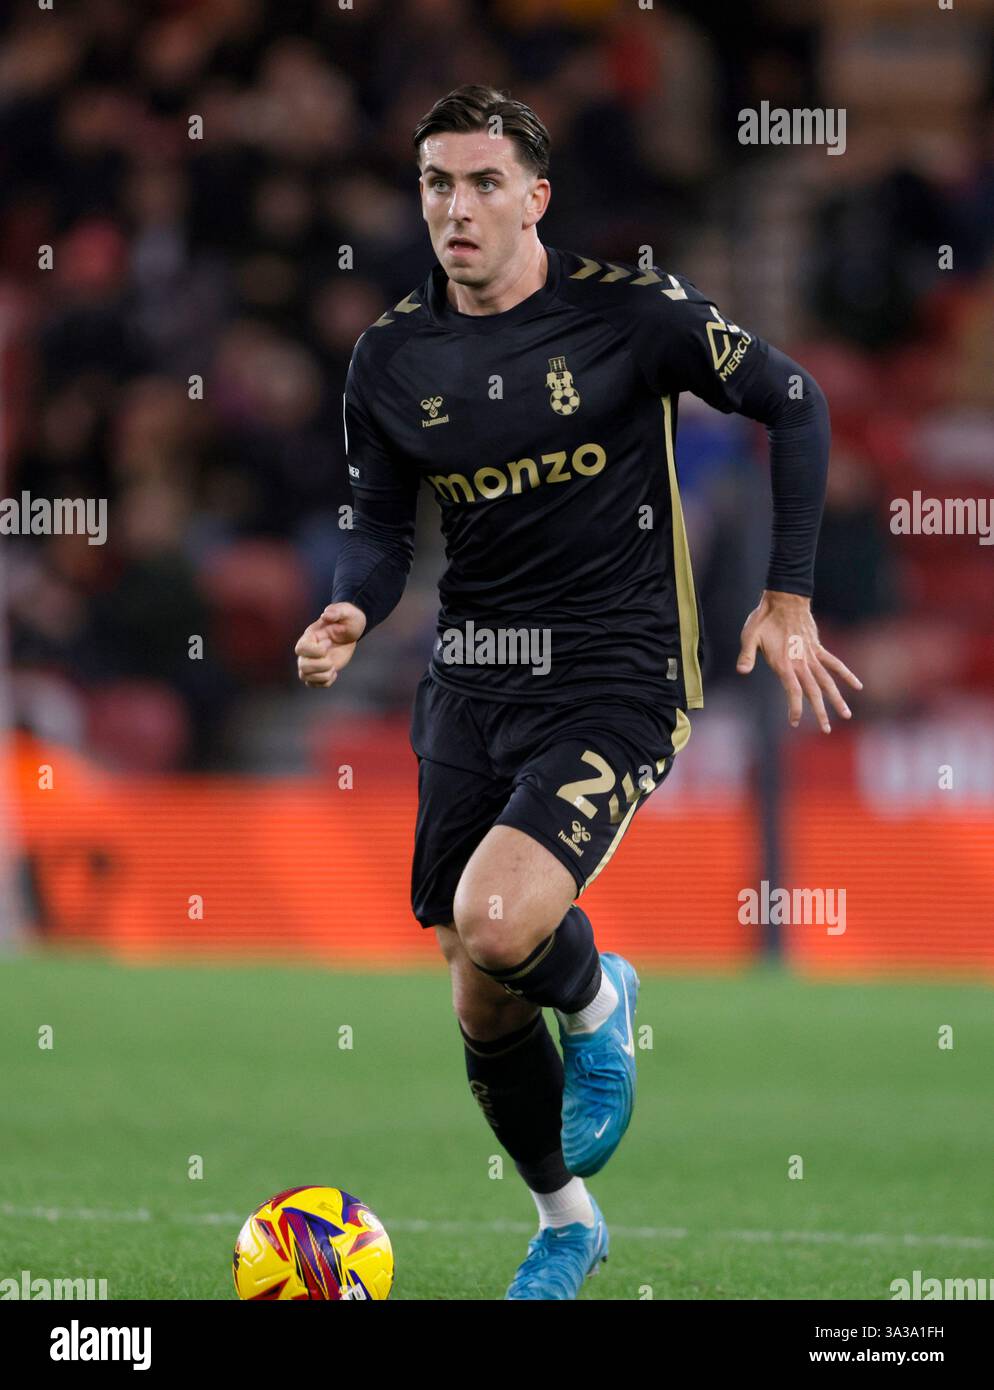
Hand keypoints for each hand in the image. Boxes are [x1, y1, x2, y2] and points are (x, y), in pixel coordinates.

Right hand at [294, 602, 366, 688]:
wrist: (352, 629)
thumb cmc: (348, 618)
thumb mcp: (346, 612)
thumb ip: (336, 611)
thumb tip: (326, 615)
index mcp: (310, 636)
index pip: (301, 649)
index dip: (315, 650)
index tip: (329, 643)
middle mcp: (308, 650)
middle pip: (302, 666)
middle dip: (320, 666)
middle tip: (332, 661)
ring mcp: (312, 661)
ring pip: (304, 676)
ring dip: (322, 676)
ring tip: (333, 668)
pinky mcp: (319, 671)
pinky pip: (313, 684)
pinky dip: (325, 682)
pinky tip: (335, 673)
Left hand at [736, 590, 861, 732]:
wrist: (785, 598)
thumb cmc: (763, 618)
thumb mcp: (749, 635)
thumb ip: (746, 654)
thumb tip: (741, 671)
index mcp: (784, 662)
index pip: (792, 690)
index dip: (795, 707)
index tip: (794, 721)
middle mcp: (800, 662)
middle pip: (813, 691)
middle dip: (820, 712)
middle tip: (826, 730)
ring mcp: (811, 655)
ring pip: (827, 681)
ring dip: (837, 698)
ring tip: (847, 715)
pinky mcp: (818, 648)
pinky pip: (835, 663)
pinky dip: (846, 674)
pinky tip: (858, 685)